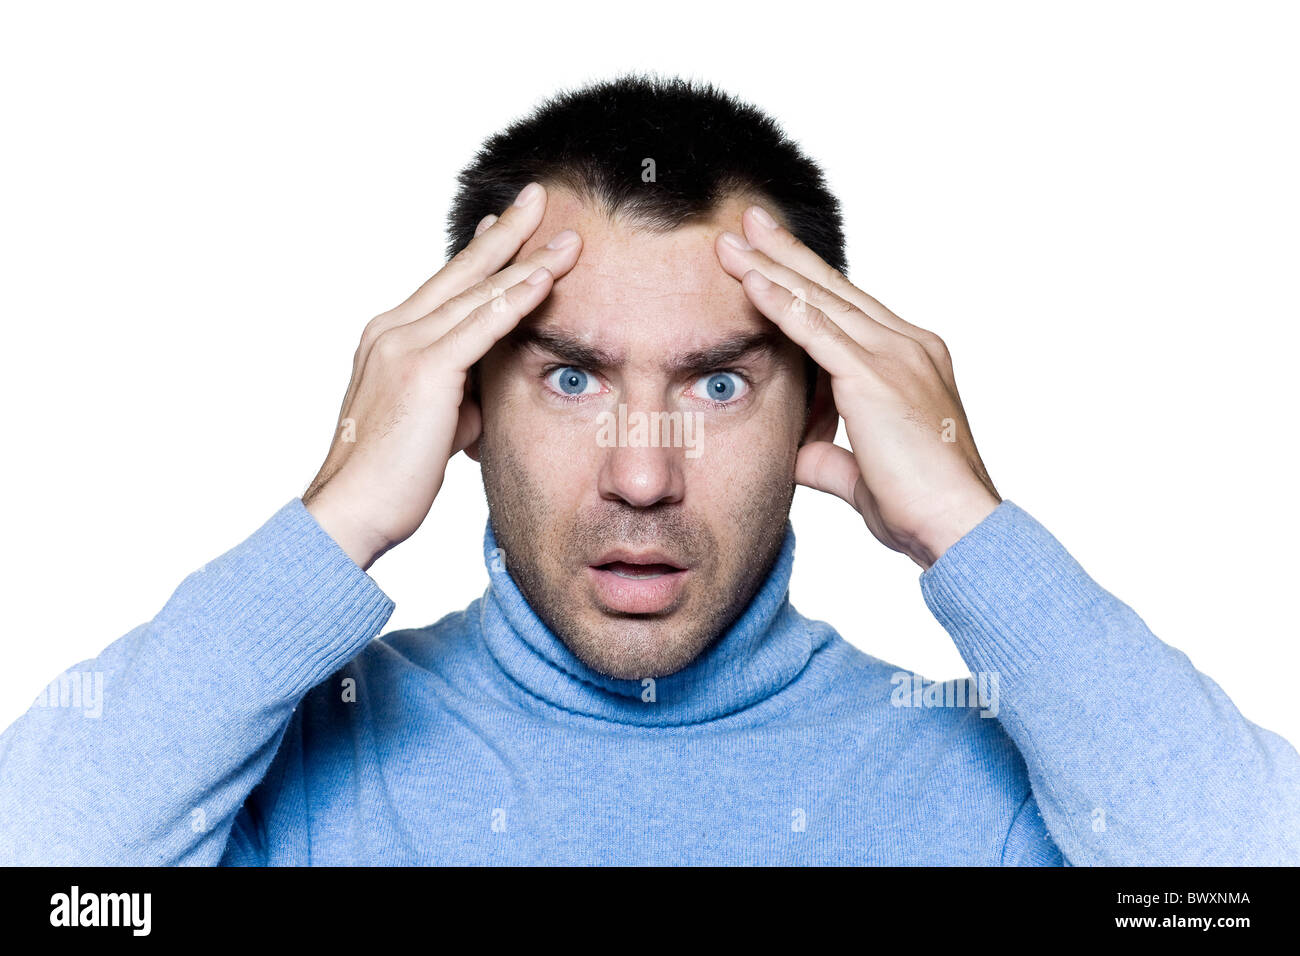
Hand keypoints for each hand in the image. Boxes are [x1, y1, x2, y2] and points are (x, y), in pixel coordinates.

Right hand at [303, 182, 581, 569]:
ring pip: (477, 292)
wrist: (351, 510)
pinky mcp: (424, 370)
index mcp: (389, 339)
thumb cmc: (390, 478)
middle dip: (505, 232)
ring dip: (526, 259)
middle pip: (462, 271)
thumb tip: (483, 396)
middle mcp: (392, 330)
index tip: (505, 223)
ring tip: (567, 237)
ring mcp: (405, 345)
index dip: (480, 252)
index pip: (445, 285)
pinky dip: (516, 298)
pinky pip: (481, 324)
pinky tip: (545, 278)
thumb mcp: (432, 424)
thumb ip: (458, 396)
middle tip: (536, 197)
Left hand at [715, 205, 999, 568]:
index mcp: (911, 360)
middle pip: (833, 288)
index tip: (771, 253)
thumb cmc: (920, 508)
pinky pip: (816, 329)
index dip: (806, 278)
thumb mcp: (862, 474)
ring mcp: (895, 355)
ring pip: (819, 298)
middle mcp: (907, 345)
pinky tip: (749, 279)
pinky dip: (780, 302)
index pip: (848, 308)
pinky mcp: (875, 376)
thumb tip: (798, 453)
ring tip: (731, 237)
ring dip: (770, 266)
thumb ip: (827, 454)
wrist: (957, 526)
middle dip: (785, 252)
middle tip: (747, 218)